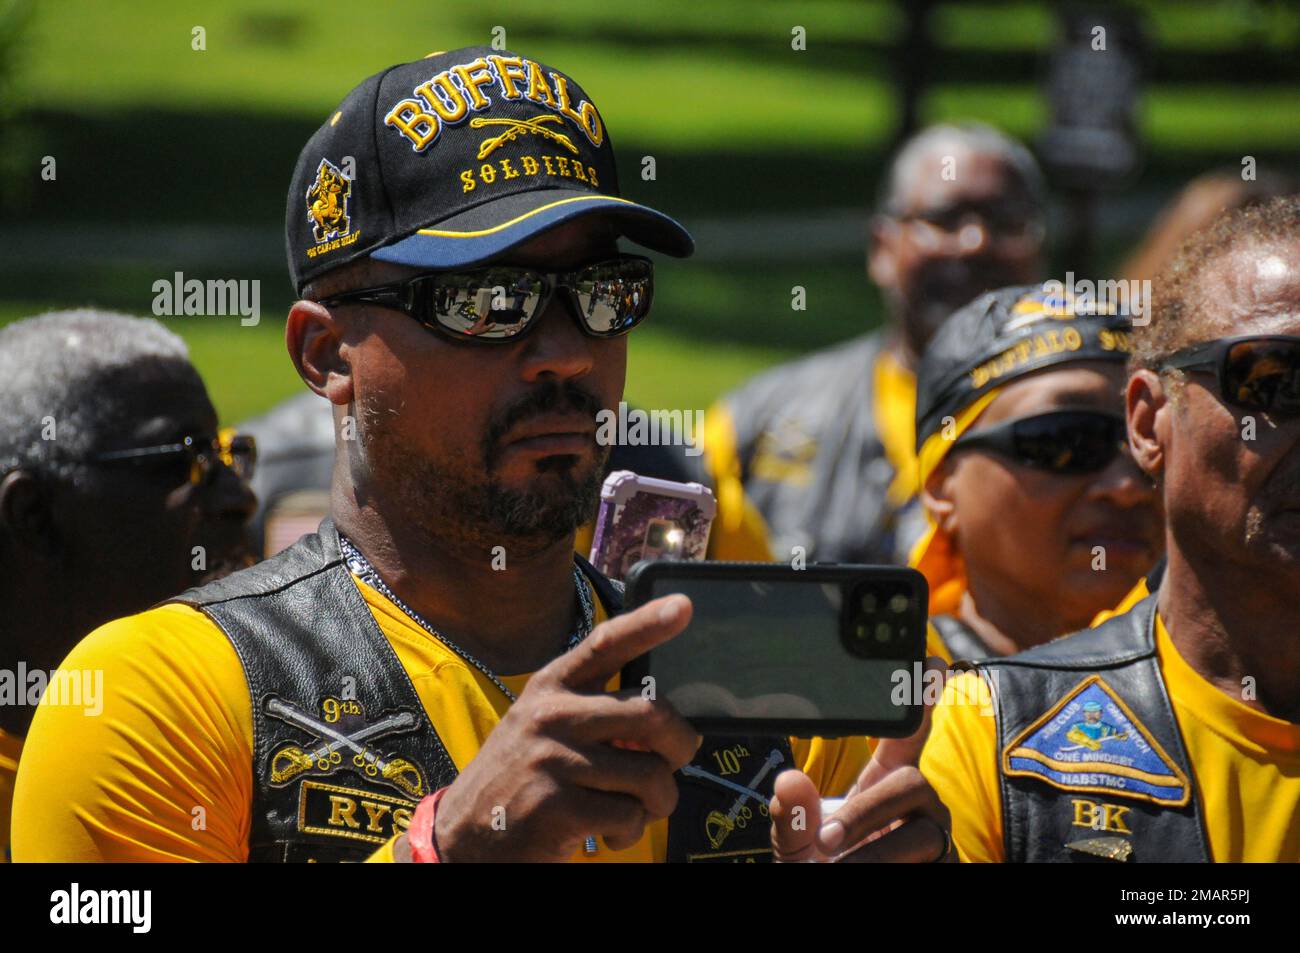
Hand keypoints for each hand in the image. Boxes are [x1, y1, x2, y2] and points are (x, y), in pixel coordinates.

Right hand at [426, 595, 701, 861]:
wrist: (464, 837)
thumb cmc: (520, 780)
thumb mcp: (541, 727)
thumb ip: (592, 713)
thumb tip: (662, 722)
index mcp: (550, 687)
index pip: (605, 644)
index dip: (647, 624)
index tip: (683, 606)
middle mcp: (551, 715)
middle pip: (650, 714)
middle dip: (679, 745)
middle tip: (672, 763)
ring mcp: (552, 760)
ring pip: (650, 774)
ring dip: (657, 801)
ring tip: (632, 809)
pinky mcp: (556, 807)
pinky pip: (630, 815)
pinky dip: (630, 831)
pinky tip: (608, 832)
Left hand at [769, 656, 953, 862]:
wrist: (842, 895)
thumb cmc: (823, 865)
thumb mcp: (798, 842)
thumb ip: (793, 815)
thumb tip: (789, 779)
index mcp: (884, 780)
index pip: (906, 732)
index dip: (920, 698)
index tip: (927, 662)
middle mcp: (919, 802)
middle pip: (910, 782)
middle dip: (864, 813)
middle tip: (823, 844)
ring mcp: (937, 836)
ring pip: (921, 833)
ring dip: (873, 854)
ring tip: (832, 869)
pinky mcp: (947, 867)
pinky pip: (928, 865)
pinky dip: (882, 871)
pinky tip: (855, 874)